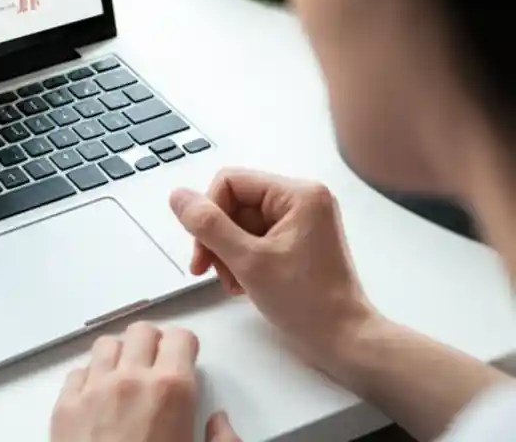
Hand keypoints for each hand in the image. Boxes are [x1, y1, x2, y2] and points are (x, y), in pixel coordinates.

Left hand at [51, 322, 237, 441]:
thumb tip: (221, 424)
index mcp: (172, 391)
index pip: (180, 338)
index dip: (184, 347)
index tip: (185, 358)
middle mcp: (130, 379)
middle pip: (141, 331)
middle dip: (152, 344)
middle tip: (157, 364)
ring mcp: (93, 389)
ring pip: (106, 345)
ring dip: (119, 355)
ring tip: (126, 377)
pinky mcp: (65, 406)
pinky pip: (78, 373)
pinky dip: (90, 378)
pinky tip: (98, 399)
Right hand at [169, 169, 377, 373]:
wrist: (344, 339)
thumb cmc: (305, 301)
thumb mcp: (248, 260)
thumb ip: (208, 225)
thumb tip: (177, 195)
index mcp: (298, 194)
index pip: (230, 182)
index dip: (208, 214)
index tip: (203, 253)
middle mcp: (302, 200)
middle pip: (234, 203)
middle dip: (218, 238)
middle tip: (211, 271)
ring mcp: (301, 221)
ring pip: (240, 223)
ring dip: (227, 253)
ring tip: (234, 283)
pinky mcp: (297, 240)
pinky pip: (254, 238)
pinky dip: (242, 260)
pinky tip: (244, 283)